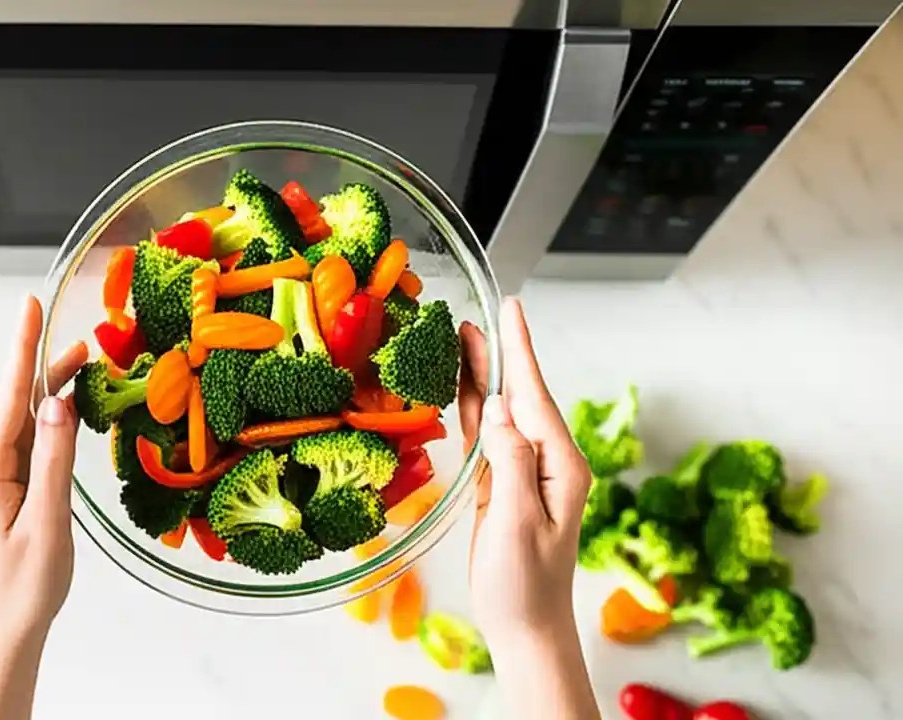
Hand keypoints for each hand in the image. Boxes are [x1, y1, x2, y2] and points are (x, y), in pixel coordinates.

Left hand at [0, 295, 87, 719]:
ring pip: (22, 424)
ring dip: (50, 397)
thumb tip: (58, 401)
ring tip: (82, 370)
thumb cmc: (22, 590)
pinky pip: (24, 446)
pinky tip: (65, 419)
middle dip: (46, 367)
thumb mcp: (47, 522)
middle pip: (16, 403)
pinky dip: (47, 425)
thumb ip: (53, 459)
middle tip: (84, 342)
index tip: (29, 305)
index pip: (9, 394)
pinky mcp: (0, 495)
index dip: (22, 346)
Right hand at [458, 298, 598, 719]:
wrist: (525, 627)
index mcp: (561, 465)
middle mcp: (547, 462)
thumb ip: (510, 458)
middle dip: (497, 355)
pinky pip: (488, 438)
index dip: (519, 351)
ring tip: (462, 340)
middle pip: (519, 396)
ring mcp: (526, 473)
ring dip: (482, 377)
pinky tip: (462, 390)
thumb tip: (497, 406)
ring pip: (501, 413)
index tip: (511, 310)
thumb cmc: (524, 583)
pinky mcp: (505, 487)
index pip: (535, 396)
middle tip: (474, 316)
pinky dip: (473, 410)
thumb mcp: (518, 519)